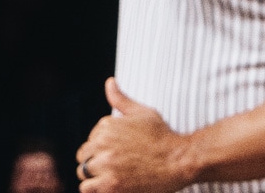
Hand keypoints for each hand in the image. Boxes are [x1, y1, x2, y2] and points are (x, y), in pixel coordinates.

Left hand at [75, 79, 196, 192]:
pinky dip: (95, 189)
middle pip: (83, 156)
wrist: (181, 161)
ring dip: (94, 177)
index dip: (102, 149)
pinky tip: (110, 188)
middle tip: (116, 169)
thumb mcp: (143, 113)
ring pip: (83, 172)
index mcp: (106, 126)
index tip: (119, 155)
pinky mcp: (111, 184)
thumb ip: (121, 100)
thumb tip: (109, 82)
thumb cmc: (164, 137)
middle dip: (95, 162)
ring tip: (112, 179)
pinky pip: (87, 188)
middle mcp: (102, 143)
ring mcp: (105, 164)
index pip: (90, 141)